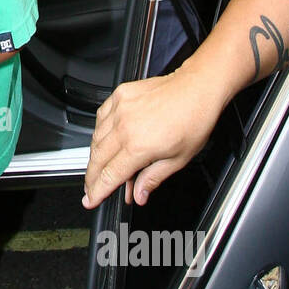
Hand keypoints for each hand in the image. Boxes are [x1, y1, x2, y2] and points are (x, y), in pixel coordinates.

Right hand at [82, 65, 224, 209]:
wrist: (197, 88)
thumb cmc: (194, 119)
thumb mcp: (179, 159)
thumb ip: (153, 178)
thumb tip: (139, 194)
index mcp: (138, 146)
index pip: (110, 175)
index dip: (97, 191)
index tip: (91, 200)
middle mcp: (125, 127)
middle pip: (97, 159)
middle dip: (91, 177)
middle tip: (91, 187)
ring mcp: (120, 109)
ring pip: (95, 138)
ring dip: (94, 156)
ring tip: (99, 166)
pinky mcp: (120, 95)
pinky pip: (100, 117)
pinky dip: (99, 130)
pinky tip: (104, 138)